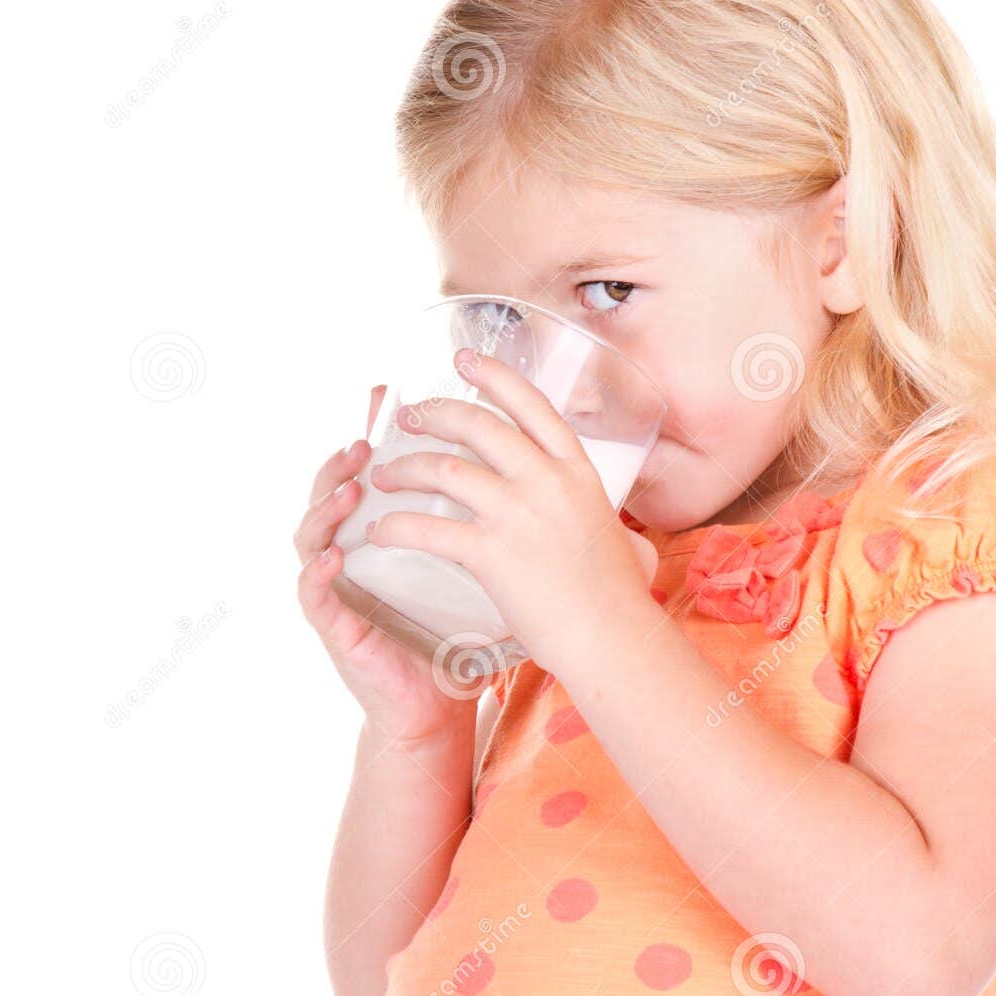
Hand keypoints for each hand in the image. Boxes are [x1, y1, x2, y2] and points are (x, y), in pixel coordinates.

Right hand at [293, 383, 480, 739]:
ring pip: (310, 532)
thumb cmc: (459, 637)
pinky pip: (311, 593)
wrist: (441, 705)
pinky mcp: (333, 627)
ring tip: (350, 489)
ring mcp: (337, 587)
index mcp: (386, 530)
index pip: (373, 470)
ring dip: (326, 506)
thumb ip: (488, 523)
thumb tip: (535, 473)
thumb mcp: (478, 569)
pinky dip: (316, 572)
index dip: (374, 431)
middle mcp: (353, 550)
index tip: (390, 397)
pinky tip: (332, 555)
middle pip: (331, 489)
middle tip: (367, 440)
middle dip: (344, 459)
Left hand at [361, 348, 659, 678]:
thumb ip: (591, 509)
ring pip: (445, 469)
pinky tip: (380, 532)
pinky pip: (428, 528)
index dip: (494, 375)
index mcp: (577, 470)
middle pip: (478, 424)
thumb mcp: (613, 531)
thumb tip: (592, 508)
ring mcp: (519, 514)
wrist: (613, 637)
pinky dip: (396, 526)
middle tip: (409, 417)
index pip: (531, 405)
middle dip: (434, 414)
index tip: (464, 358)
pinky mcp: (492, 553)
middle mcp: (547, 481)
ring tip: (383, 477)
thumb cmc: (615, 596)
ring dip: (405, 468)